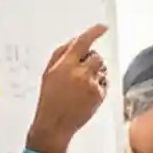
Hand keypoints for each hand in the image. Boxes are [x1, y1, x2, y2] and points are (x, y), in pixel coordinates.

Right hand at [27, 25, 109, 152]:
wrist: (54, 124)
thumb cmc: (49, 99)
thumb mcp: (48, 73)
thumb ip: (61, 55)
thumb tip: (75, 42)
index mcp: (65, 65)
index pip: (82, 43)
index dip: (94, 32)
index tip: (103, 27)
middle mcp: (80, 73)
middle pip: (97, 56)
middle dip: (91, 60)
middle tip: (82, 70)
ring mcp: (91, 85)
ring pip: (102, 69)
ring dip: (95, 72)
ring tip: (82, 85)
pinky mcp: (99, 96)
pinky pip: (104, 83)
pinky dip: (98, 85)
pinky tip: (86, 94)